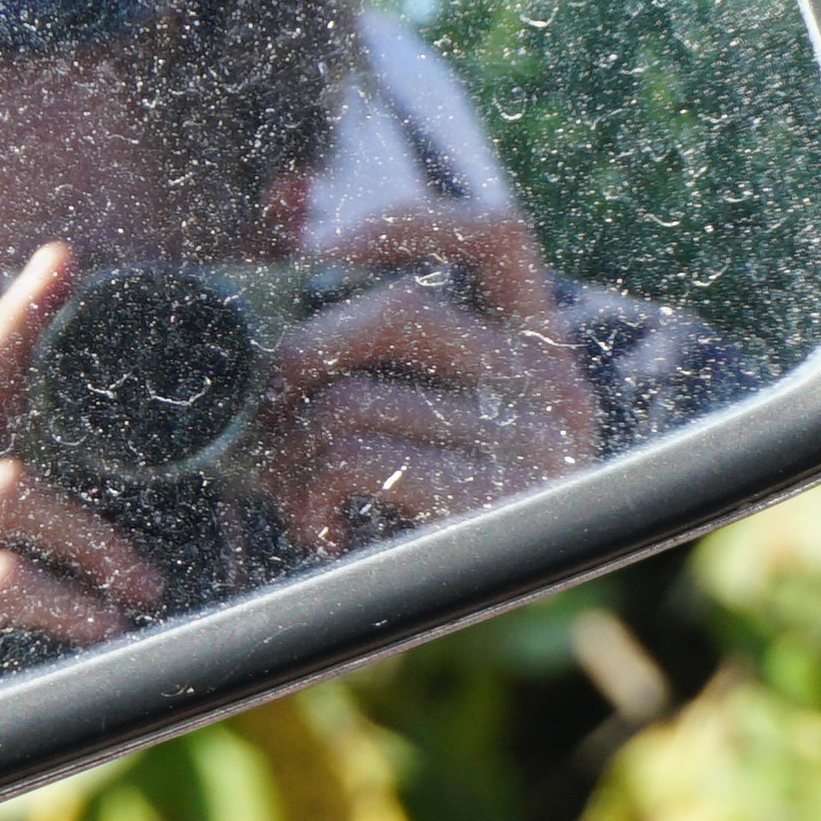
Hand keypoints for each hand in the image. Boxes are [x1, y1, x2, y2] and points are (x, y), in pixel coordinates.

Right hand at [0, 242, 173, 736]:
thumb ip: (19, 551)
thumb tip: (110, 495)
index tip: (51, 270)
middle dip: (9, 331)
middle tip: (67, 279)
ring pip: (4, 497)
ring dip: (95, 537)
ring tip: (143, 589)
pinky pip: (0, 583)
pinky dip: (69, 600)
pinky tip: (105, 633)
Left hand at [261, 203, 599, 553]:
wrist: (438, 628)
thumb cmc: (404, 502)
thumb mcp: (394, 396)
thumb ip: (352, 302)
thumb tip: (287, 192)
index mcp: (540, 348)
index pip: (496, 233)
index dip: (405, 225)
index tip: (323, 258)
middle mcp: (555, 393)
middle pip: (402, 313)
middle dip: (302, 351)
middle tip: (265, 401)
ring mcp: (533, 455)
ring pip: (361, 396)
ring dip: (293, 446)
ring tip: (296, 489)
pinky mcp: (490, 515)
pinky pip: (359, 458)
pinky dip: (310, 493)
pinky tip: (319, 527)